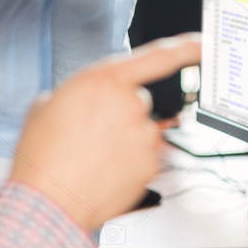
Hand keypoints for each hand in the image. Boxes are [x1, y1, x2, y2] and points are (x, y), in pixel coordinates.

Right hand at [8, 35, 201, 231]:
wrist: (48, 203)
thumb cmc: (42, 158)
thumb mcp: (44, 107)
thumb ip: (76, 93)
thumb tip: (83, 101)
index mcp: (104, 81)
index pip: (159, 56)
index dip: (188, 47)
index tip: (204, 44)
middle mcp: (130, 104)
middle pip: (139, 100)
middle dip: (120, 114)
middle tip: (91, 134)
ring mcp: (144, 136)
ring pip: (143, 130)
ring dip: (124, 140)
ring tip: (92, 158)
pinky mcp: (151, 165)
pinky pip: (146, 156)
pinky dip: (130, 163)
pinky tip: (104, 171)